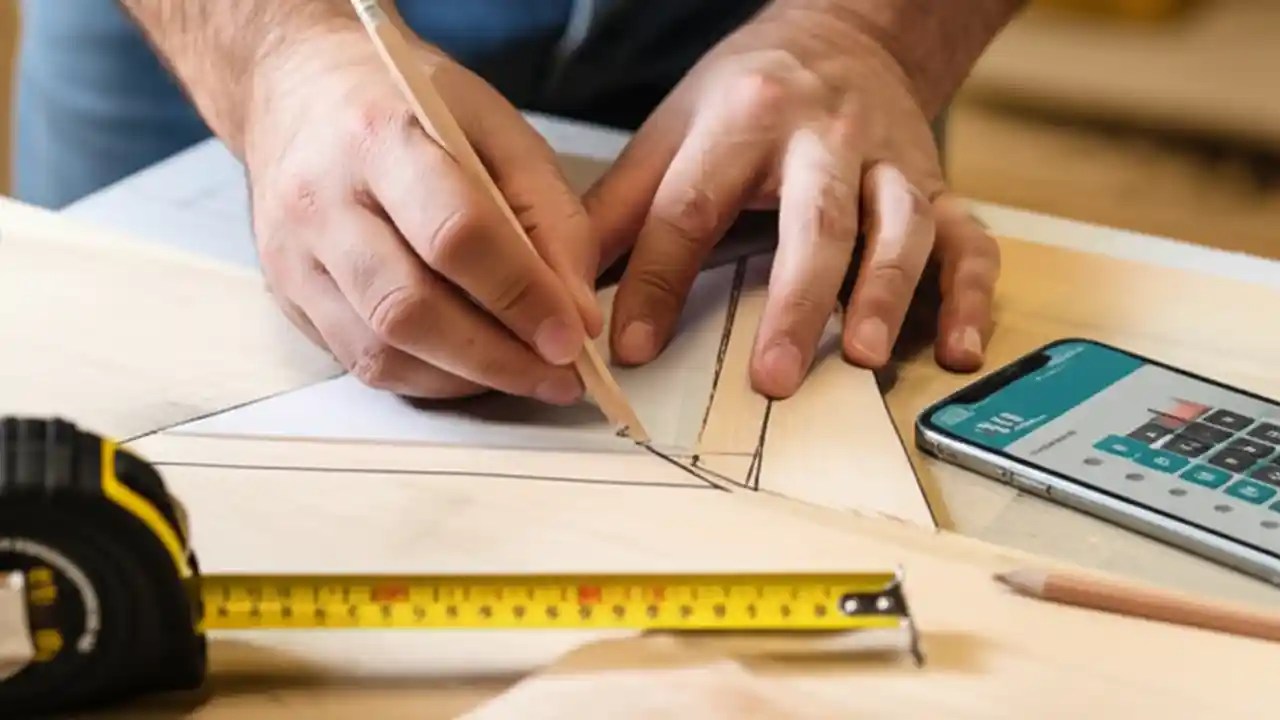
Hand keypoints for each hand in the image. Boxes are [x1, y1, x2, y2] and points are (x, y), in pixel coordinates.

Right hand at [243, 26, 601, 403]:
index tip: (572, 336)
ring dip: (465, 380)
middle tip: (559, 377)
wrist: (299, 88)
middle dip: (497, 358)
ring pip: (381, 350)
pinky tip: (471, 368)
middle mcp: (321, 201)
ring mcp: (293, 256)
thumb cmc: (411, 104)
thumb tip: (577, 317)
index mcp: (380, 138)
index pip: (455, 235)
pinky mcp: (287, 296)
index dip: (521, 296)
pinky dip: (428, 379)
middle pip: (409, 308)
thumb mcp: (498, 131)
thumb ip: (550, 218)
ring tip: (523, 374)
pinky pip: (361, 363)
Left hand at [585, 1, 1000, 397]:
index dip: (660, 279)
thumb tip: (562, 281)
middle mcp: (826, 137)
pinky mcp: (937, 186)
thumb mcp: (675, 128)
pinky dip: (970, 297)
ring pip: (902, 228)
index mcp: (744, 118)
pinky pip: (971, 240)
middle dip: (796, 300)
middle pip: (816, 220)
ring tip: (864, 359)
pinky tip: (956, 351)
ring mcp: (891, 161)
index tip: (633, 348)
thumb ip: (623, 207)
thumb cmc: (748, 91)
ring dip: (887, 296)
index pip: (693, 204)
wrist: (847, 32)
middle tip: (773, 376)